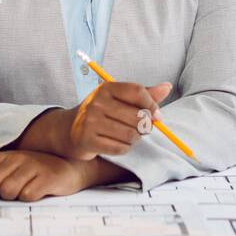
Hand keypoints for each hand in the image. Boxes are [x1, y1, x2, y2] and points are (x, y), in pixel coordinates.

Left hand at [0, 150, 93, 200]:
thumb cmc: (38, 171)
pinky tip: (37, 193)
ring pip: (7, 191)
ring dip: (12, 198)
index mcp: (7, 156)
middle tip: (5, 195)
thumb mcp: (15, 168)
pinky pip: (27, 196)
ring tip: (22, 193)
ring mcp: (33, 167)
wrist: (72, 168)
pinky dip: (29, 199)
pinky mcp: (47, 178)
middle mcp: (18, 158)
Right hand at [57, 81, 171, 160]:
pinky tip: (116, 144)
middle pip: (138, 116)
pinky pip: (120, 148)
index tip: (157, 115)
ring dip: (135, 139)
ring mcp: (91, 121)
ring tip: (128, 136)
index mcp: (106, 88)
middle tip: (140, 129)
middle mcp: (97, 102)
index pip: (138, 92)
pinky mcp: (88, 140)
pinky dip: (124, 148)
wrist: (68, 130)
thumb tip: (167, 87)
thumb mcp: (118, 99)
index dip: (152, 105)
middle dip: (144, 126)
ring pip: (131, 134)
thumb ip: (143, 94)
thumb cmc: (99, 113)